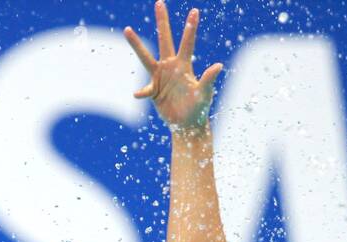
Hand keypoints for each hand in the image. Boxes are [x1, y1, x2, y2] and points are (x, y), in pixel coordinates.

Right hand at [124, 2, 222, 130]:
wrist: (187, 124)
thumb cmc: (199, 108)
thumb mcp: (204, 94)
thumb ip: (208, 80)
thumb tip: (219, 65)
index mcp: (184, 65)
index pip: (187, 43)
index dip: (190, 28)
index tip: (194, 11)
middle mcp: (171, 67)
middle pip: (164, 40)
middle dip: (162, 22)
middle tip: (160, 2)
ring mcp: (160, 77)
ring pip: (146, 57)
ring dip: (136, 44)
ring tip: (127, 30)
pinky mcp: (153, 90)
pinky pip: (144, 90)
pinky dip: (142, 92)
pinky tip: (137, 95)